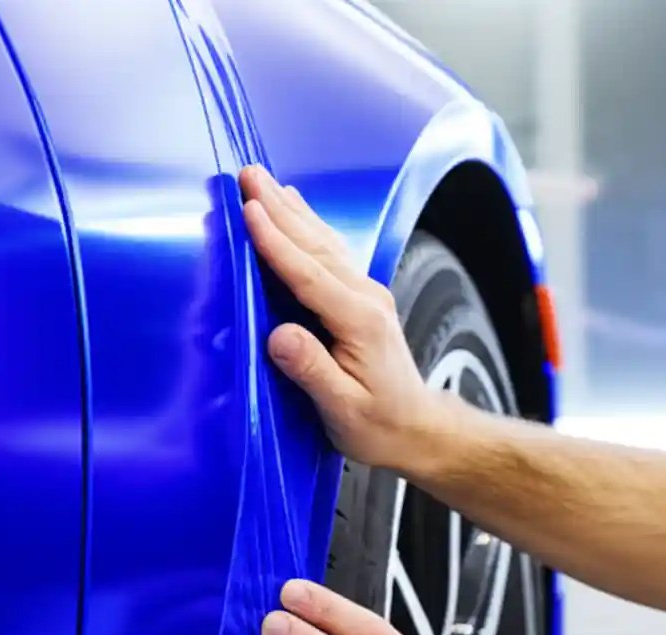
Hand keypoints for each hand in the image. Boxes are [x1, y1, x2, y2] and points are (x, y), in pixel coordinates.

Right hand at [238, 164, 458, 471]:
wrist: (418, 429)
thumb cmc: (378, 426)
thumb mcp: (342, 409)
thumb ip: (311, 370)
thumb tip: (278, 337)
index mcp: (358, 321)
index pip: (308, 274)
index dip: (276, 242)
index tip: (248, 210)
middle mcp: (364, 297)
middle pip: (314, 244)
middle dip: (277, 207)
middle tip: (246, 173)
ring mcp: (364, 292)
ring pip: (321, 240)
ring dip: (289, 207)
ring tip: (261, 179)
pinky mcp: (359, 296)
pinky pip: (327, 251)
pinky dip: (305, 224)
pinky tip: (293, 207)